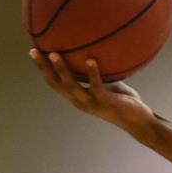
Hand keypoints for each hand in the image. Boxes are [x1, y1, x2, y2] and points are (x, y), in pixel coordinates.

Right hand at [29, 50, 152, 130]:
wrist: (138, 121)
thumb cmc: (123, 101)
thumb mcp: (106, 85)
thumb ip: (97, 73)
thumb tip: (94, 51)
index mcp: (77, 97)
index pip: (54, 83)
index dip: (43, 69)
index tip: (34, 53)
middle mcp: (80, 101)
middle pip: (56, 84)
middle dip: (44, 68)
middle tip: (34, 52)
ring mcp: (91, 102)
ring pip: (71, 86)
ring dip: (62, 70)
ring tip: (54, 54)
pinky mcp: (106, 101)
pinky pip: (96, 86)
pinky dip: (92, 73)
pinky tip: (90, 60)